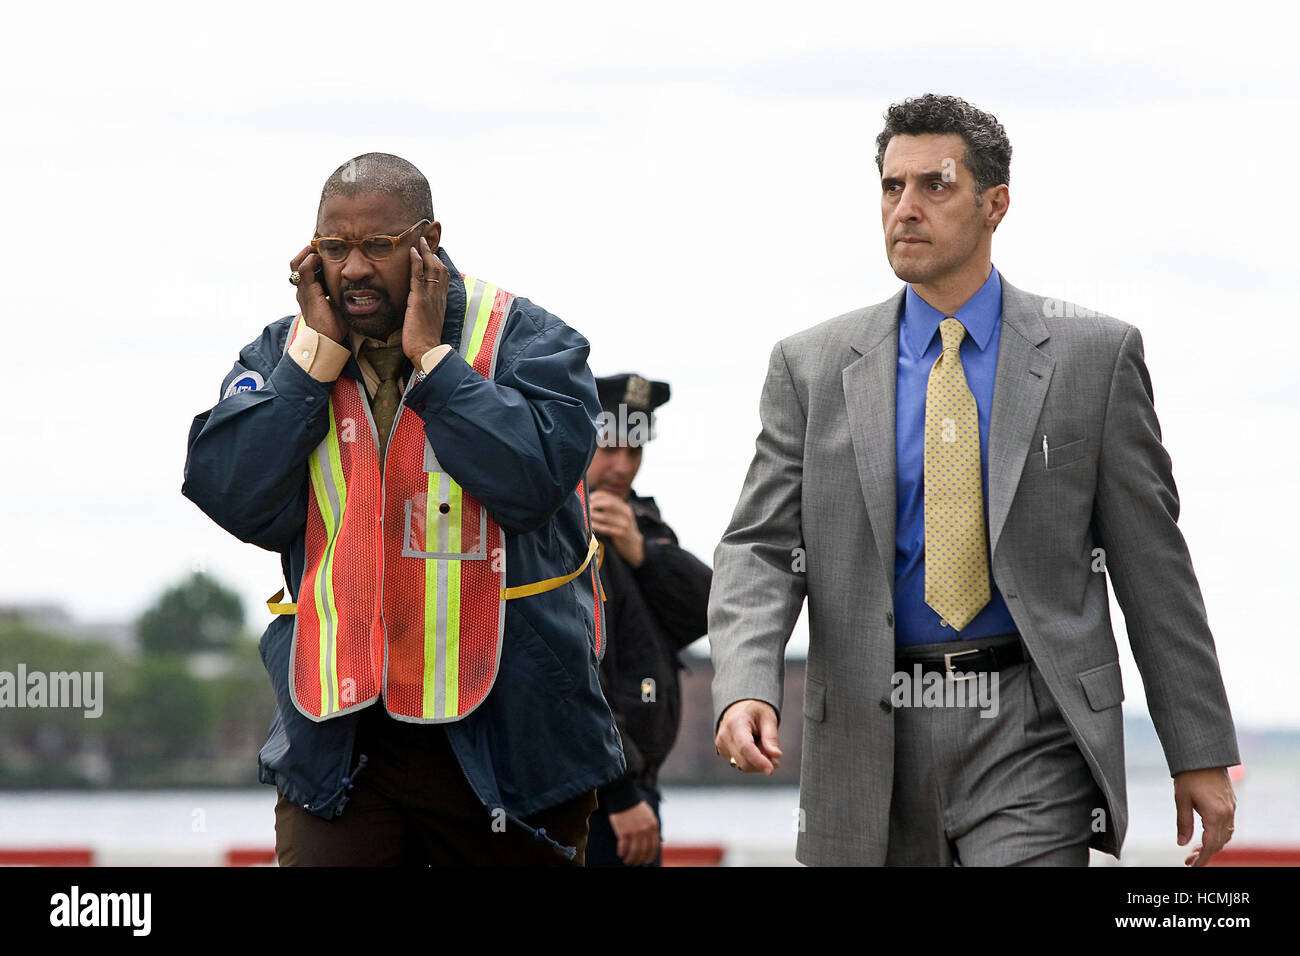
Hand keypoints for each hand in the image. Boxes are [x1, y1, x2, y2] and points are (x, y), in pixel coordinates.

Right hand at [290, 246, 346, 343]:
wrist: (328, 340)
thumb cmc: (336, 326)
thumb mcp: (339, 304)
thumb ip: (342, 293)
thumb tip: (359, 285)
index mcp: (309, 292)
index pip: (306, 268)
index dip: (314, 257)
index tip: (327, 251)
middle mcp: (303, 289)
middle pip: (297, 263)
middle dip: (308, 251)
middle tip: (322, 246)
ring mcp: (303, 290)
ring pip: (297, 263)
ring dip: (308, 253)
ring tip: (319, 248)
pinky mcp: (307, 292)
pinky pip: (304, 270)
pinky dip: (311, 261)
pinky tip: (321, 258)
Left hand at [403, 237, 446, 364]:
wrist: (427, 351)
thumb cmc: (426, 342)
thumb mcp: (429, 323)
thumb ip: (426, 312)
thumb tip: (420, 309)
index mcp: (441, 302)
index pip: (443, 277)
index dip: (438, 264)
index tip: (433, 254)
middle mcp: (438, 296)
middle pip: (439, 269)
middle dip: (433, 253)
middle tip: (425, 241)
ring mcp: (430, 297)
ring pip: (431, 269)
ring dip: (425, 252)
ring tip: (419, 240)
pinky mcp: (419, 300)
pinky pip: (419, 277)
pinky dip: (416, 262)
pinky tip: (413, 252)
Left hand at [589, 490, 643, 566]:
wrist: (634, 545)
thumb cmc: (621, 528)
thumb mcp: (620, 516)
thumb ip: (609, 508)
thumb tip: (590, 501)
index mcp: (624, 507)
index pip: (609, 497)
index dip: (597, 496)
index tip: (588, 499)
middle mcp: (626, 513)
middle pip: (608, 504)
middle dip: (594, 504)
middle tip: (586, 508)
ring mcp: (624, 524)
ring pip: (605, 517)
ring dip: (593, 516)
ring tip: (586, 516)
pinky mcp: (621, 534)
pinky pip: (606, 528)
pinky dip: (596, 526)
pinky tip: (590, 525)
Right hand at [608, 800, 660, 865]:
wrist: (623, 796)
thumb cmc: (635, 806)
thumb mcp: (649, 816)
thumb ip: (652, 828)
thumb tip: (656, 841)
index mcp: (653, 826)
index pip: (654, 847)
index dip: (650, 856)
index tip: (646, 861)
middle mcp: (645, 831)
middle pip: (644, 852)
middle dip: (639, 860)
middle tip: (635, 863)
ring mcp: (635, 832)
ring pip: (634, 852)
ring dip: (630, 859)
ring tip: (627, 861)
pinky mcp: (624, 832)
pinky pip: (624, 848)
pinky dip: (622, 853)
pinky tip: (621, 854)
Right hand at [715, 699, 781, 774]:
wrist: (739, 706)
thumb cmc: (755, 710)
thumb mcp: (768, 718)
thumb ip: (771, 737)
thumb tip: (776, 755)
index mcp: (735, 723)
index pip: (745, 747)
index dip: (758, 761)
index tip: (771, 770)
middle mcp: (724, 735)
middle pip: (744, 761)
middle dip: (762, 762)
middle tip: (775, 754)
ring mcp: (721, 745)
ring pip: (742, 766)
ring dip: (757, 762)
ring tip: (763, 746)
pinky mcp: (722, 751)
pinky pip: (739, 764)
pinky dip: (751, 761)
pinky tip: (755, 749)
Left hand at [1173, 766, 1236, 865]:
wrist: (1203, 754)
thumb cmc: (1189, 775)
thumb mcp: (1181, 799)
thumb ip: (1183, 823)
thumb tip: (1182, 842)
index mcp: (1216, 814)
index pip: (1211, 844)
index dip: (1202, 858)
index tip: (1192, 865)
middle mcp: (1227, 813)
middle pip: (1220, 842)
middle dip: (1206, 853)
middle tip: (1190, 859)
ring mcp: (1231, 807)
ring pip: (1226, 834)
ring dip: (1213, 844)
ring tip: (1196, 849)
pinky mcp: (1231, 802)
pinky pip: (1228, 824)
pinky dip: (1218, 833)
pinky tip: (1206, 834)